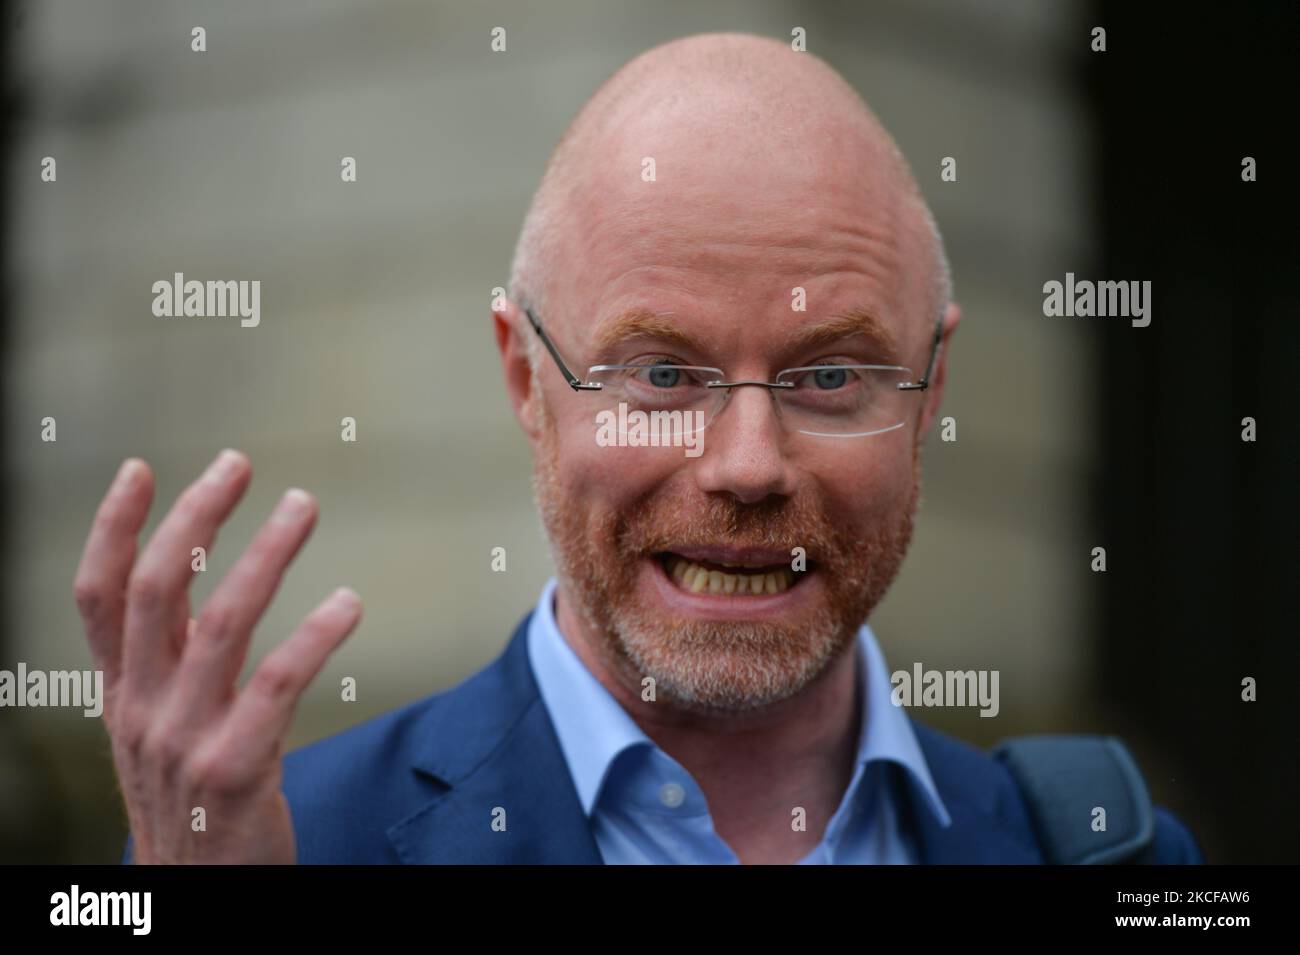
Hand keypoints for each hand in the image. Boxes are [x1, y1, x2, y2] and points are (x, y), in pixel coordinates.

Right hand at [72, 449, 361, 862]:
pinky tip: (348, 602)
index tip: (141, 467)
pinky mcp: (234, 769)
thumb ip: (172, 663)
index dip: (113, 528)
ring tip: (302, 505)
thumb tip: (198, 584)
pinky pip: (275, 684)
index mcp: (120, 693)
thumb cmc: (191, 803)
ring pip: (220, 624)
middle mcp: (141, 707)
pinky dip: (313, 636)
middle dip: (196, 516)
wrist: (197, 900)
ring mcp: (183, 739)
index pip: (100, 596)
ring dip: (264, 554)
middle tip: (239, 463)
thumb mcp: (161, 729)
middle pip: (158, 590)